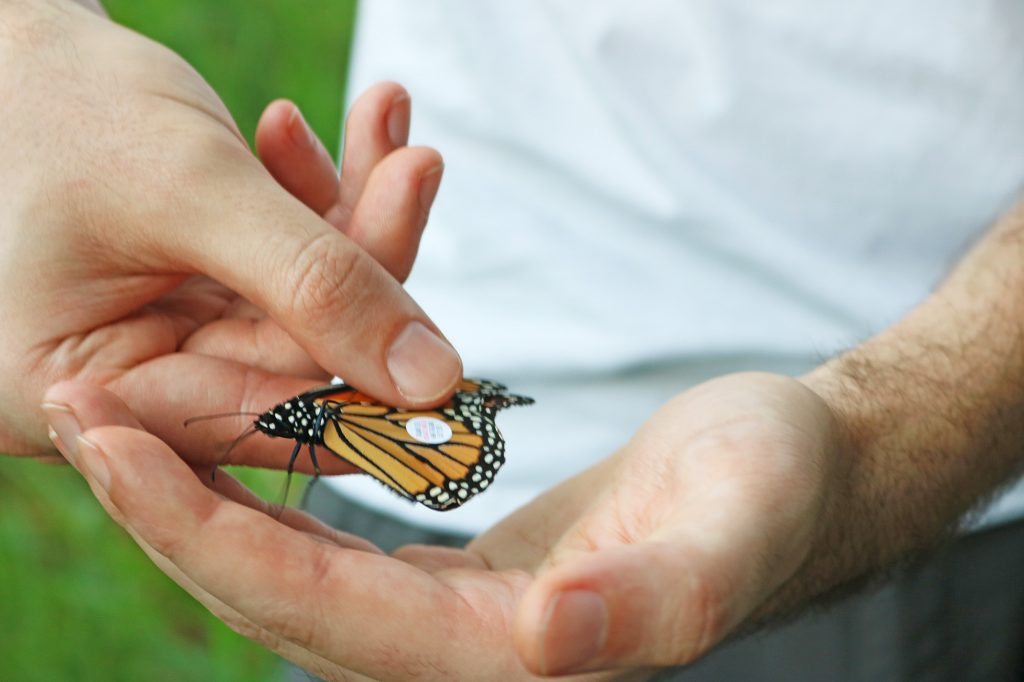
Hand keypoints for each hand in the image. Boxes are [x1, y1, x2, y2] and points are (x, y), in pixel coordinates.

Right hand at [1, 2, 457, 464]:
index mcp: (74, 394)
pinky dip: (322, 194)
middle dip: (365, 256)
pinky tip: (346, 124)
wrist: (12, 38)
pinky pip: (289, 260)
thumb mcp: (192, 193)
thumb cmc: (60, 103)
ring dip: (356, 208)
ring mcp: (164, 333)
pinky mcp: (200, 289)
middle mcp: (120, 382)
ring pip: (305, 302)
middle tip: (417, 170)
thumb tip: (433, 382)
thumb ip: (316, 287)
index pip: (251, 417)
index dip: (363, 393)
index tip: (452, 360)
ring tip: (387, 118)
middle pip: (293, 354)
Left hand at [44, 372, 842, 679]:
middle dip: (169, 512)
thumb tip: (549, 642)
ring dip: (204, 486)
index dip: (213, 539)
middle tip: (79, 414)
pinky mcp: (457, 564)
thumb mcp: (731, 530)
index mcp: (506, 654)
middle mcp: (459, 648)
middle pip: (278, 593)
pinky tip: (233, 424)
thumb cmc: (771, 494)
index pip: (323, 612)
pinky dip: (273, 470)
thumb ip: (650, 598)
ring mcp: (453, 608)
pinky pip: (337, 523)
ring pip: (293, 558)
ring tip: (122, 408)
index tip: (117, 451)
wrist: (785, 476)